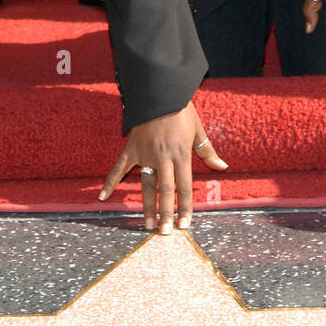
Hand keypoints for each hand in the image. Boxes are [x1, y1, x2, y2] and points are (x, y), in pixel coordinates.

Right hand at [98, 101, 227, 234]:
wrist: (159, 92)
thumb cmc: (181, 110)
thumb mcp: (198, 130)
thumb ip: (208, 151)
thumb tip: (223, 167)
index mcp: (181, 154)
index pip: (184, 187)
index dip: (185, 207)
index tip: (185, 224)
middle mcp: (163, 157)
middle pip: (165, 190)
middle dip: (166, 213)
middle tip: (165, 233)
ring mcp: (145, 154)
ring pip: (146, 185)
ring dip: (147, 206)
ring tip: (148, 225)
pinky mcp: (131, 148)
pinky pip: (119, 167)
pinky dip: (110, 182)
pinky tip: (102, 196)